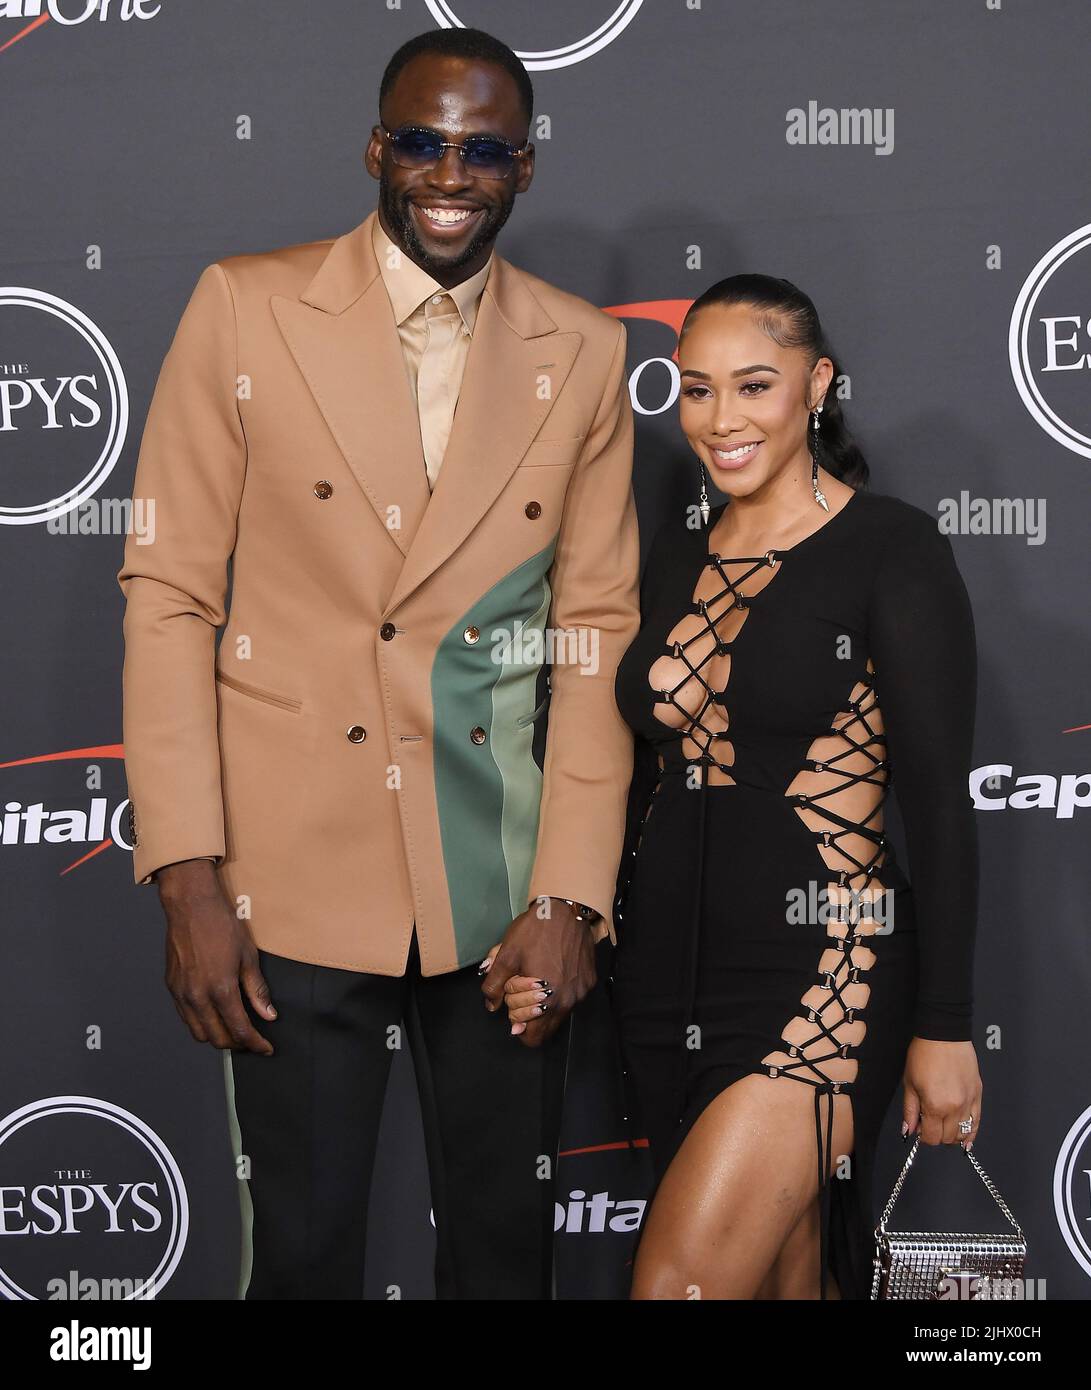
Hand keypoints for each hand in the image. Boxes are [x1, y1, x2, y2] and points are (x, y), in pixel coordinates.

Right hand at [158, 859, 275, 1055]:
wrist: (191, 906)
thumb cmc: (222, 926)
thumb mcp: (248, 956)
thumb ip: (257, 990)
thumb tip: (268, 1015)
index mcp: (220, 989)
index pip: (240, 1030)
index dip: (255, 1044)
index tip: (265, 1048)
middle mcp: (197, 997)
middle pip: (217, 1038)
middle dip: (238, 1045)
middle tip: (252, 1041)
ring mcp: (182, 994)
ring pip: (199, 1033)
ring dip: (217, 1037)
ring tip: (234, 1031)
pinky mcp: (172, 987)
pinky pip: (186, 1018)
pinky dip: (201, 1025)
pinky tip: (214, 1016)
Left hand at [479, 897, 595, 1047]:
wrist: (567, 909)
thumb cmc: (534, 931)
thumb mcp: (506, 955)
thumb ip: (494, 986)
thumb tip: (492, 1007)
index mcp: (548, 998)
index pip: (532, 1037)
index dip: (518, 1022)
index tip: (513, 1001)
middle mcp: (569, 1001)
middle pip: (545, 1028)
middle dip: (529, 1013)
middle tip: (522, 985)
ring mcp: (582, 991)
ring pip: (558, 1013)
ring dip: (543, 1003)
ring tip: (536, 975)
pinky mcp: (589, 981)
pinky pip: (571, 997)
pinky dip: (558, 990)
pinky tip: (552, 967)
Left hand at [902, 1037, 981, 1147]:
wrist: (944, 1035)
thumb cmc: (924, 1054)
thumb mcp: (909, 1083)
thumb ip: (910, 1111)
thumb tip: (908, 1130)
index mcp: (936, 1106)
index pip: (931, 1137)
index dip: (923, 1135)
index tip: (919, 1127)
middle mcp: (956, 1107)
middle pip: (947, 1138)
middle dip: (936, 1135)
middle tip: (929, 1122)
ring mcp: (970, 1102)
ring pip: (964, 1134)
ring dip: (952, 1134)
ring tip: (943, 1123)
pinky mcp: (978, 1095)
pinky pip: (977, 1122)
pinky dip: (971, 1132)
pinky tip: (965, 1136)